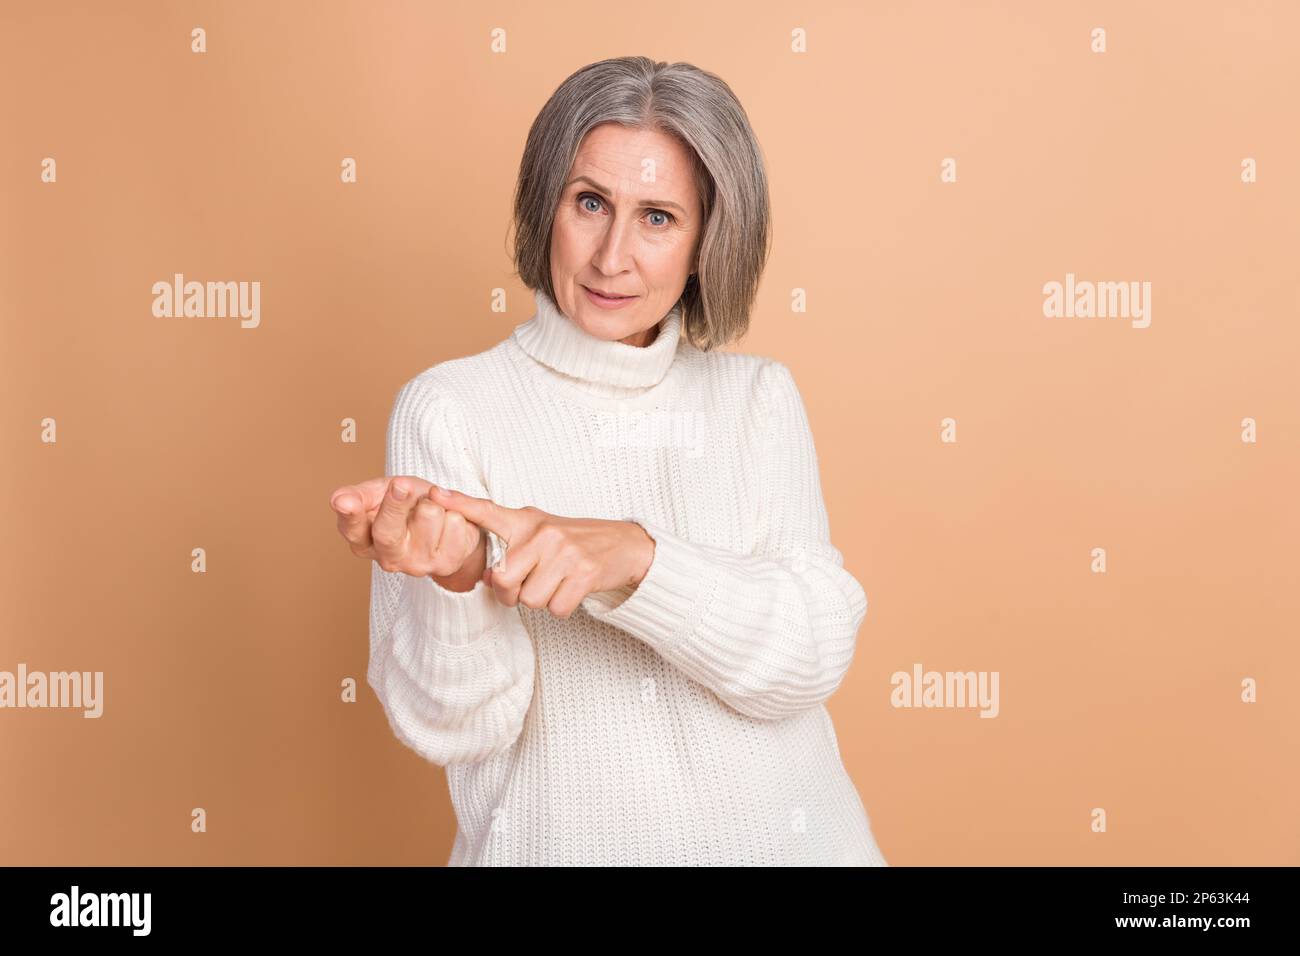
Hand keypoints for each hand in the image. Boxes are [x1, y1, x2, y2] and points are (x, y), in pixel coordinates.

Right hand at [330, 476, 483, 582]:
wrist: (447, 523)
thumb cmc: (408, 504)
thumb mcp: (382, 491)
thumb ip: (360, 494)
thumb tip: (339, 499)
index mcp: (363, 540)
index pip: (352, 528)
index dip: (351, 513)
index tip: (346, 501)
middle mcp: (388, 558)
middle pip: (388, 531)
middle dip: (396, 502)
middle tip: (402, 484)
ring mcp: (418, 565)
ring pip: (430, 515)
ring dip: (434, 503)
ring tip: (430, 512)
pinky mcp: (446, 565)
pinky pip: (456, 523)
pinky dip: (455, 512)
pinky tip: (447, 524)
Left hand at [428, 486, 655, 618]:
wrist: (624, 545)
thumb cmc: (574, 543)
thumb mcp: (541, 535)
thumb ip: (511, 551)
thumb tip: (488, 578)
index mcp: (526, 522)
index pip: (487, 511)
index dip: (460, 504)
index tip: (435, 493)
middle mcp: (543, 534)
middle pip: (503, 580)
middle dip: (512, 594)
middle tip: (528, 586)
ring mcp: (564, 553)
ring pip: (530, 600)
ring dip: (541, 601)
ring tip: (555, 583)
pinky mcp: (584, 574)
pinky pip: (556, 609)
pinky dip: (562, 607)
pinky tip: (571, 590)